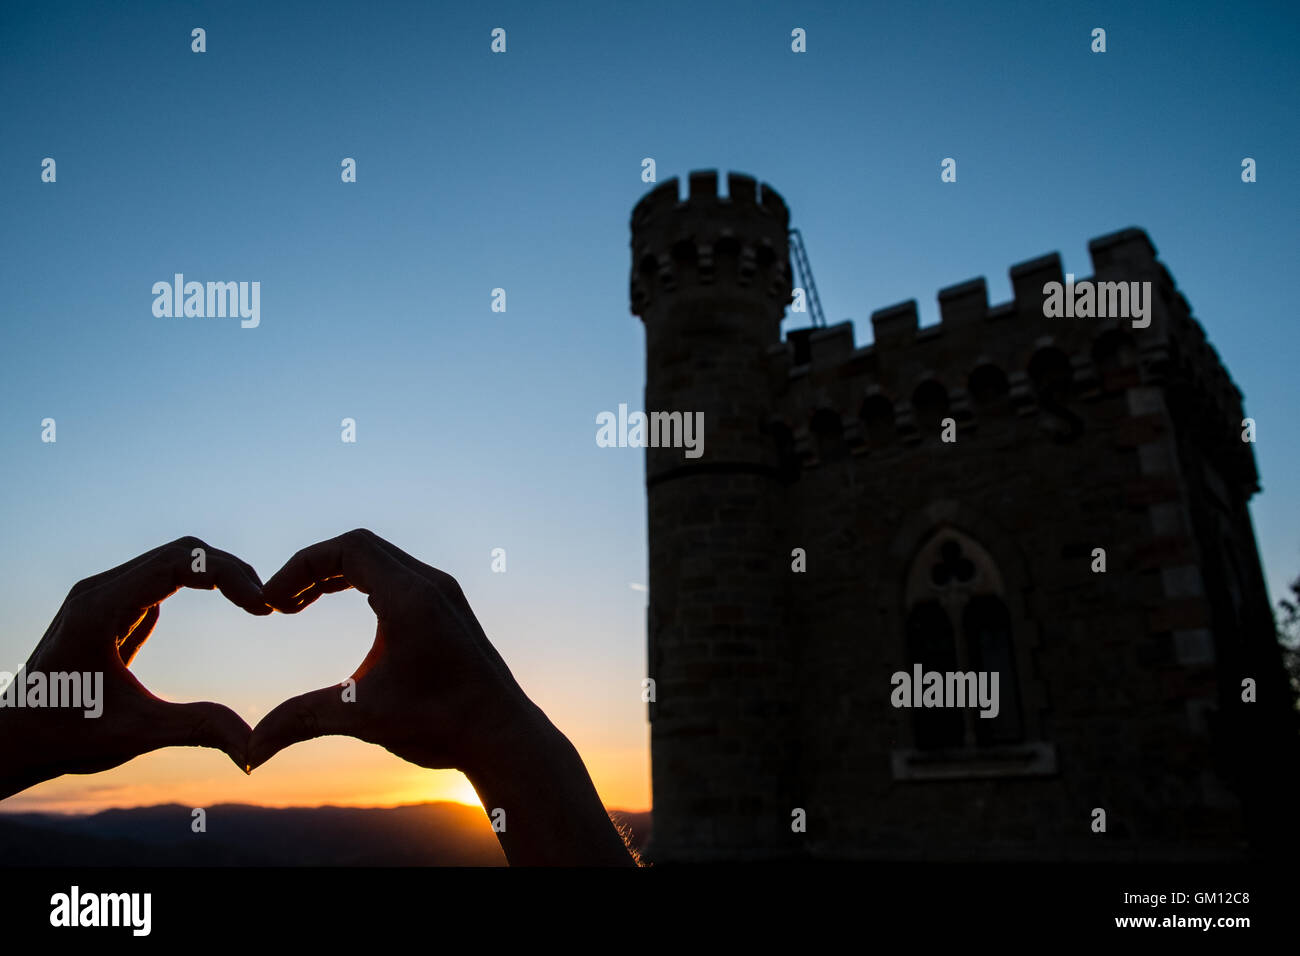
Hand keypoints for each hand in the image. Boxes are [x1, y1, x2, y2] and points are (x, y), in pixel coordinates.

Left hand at [0, 537, 268, 798]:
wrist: (12, 741)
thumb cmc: (63, 737)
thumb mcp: (136, 734)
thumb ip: (198, 730)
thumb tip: (254, 751)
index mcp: (101, 609)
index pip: (178, 563)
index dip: (228, 575)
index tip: (261, 607)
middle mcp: (98, 591)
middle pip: (178, 553)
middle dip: (229, 571)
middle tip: (265, 605)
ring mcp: (101, 597)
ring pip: (170, 562)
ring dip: (215, 575)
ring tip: (252, 604)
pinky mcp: (108, 610)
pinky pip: (158, 580)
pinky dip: (196, 584)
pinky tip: (224, 603)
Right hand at [248, 529, 635, 864]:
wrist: (502, 737)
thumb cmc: (441, 724)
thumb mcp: (363, 717)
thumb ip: (301, 720)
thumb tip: (248, 750)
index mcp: (411, 597)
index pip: (348, 548)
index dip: (302, 566)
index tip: (273, 602)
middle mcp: (431, 584)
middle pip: (361, 547)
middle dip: (313, 568)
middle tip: (280, 603)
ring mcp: (444, 594)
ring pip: (381, 559)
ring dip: (337, 574)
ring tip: (298, 605)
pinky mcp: (448, 608)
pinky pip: (397, 575)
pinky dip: (363, 583)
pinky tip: (342, 610)